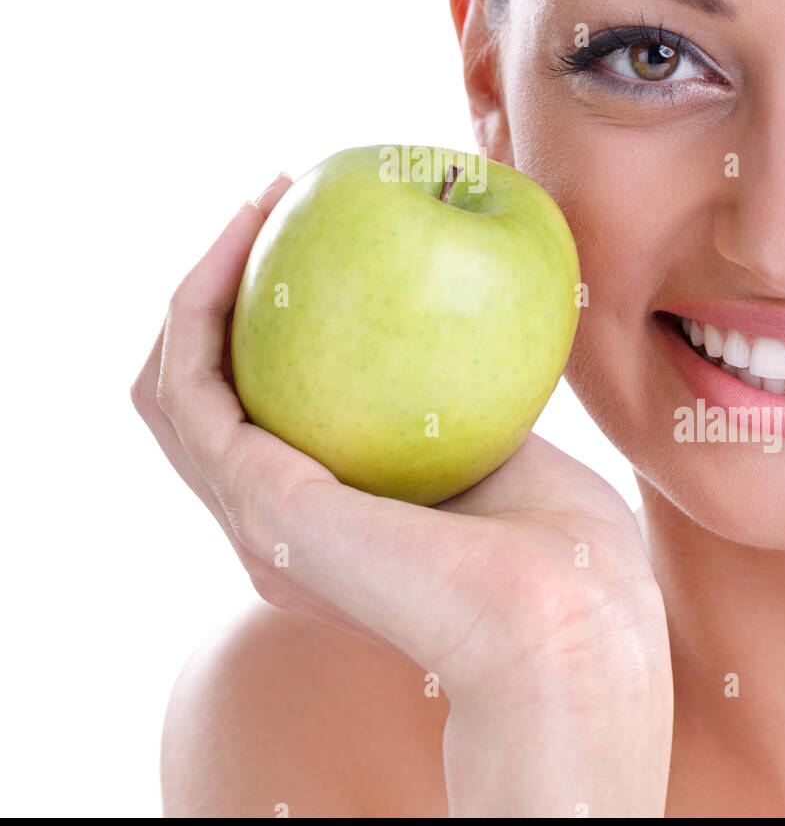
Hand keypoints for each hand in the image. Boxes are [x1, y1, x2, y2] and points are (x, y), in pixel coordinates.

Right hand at [132, 172, 672, 814]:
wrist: (572, 623)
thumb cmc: (563, 550)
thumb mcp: (493, 449)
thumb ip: (450, 399)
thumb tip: (456, 315)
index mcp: (319, 529)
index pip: (248, 421)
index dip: (257, 327)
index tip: (307, 234)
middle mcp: (268, 528)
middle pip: (193, 398)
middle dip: (219, 292)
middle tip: (273, 203)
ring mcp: (252, 519)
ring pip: (171, 385)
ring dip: (201, 281)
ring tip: (260, 202)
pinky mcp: (255, 497)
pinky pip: (189, 381)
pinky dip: (203, 300)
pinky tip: (249, 235)